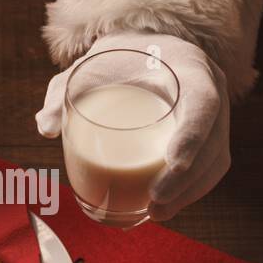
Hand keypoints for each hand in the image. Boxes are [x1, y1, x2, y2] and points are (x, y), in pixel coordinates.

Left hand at [35, 32, 231, 220]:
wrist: (143, 49)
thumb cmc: (113, 60)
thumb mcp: (86, 69)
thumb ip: (61, 93)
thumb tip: (45, 127)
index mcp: (189, 66)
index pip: (203, 102)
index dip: (193, 135)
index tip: (171, 164)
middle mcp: (212, 89)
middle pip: (214, 141)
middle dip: (187, 179)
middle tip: (154, 202)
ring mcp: (217, 114)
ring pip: (216, 161)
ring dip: (190, 193)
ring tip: (156, 212)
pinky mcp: (212, 135)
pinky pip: (211, 167)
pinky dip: (191, 191)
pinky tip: (165, 207)